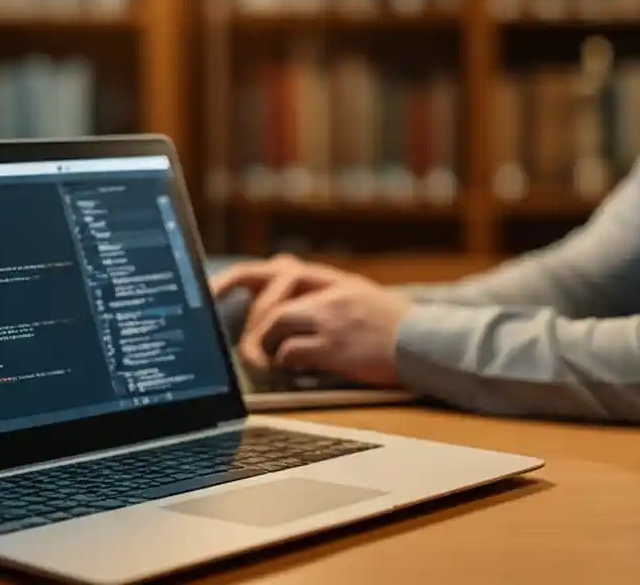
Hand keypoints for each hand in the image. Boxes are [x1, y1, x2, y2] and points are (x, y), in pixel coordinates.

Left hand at [234, 274, 412, 387]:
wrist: (428, 343)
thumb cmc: (392, 326)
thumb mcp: (358, 295)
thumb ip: (321, 293)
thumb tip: (278, 300)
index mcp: (331, 279)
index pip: (275, 269)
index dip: (236, 278)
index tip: (211, 292)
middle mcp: (328, 293)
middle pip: (269, 298)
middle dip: (252, 324)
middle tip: (251, 348)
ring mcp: (331, 318)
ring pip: (274, 322)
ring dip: (263, 345)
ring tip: (268, 362)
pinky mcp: (336, 347)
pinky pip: (291, 352)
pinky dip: (283, 362)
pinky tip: (293, 370)